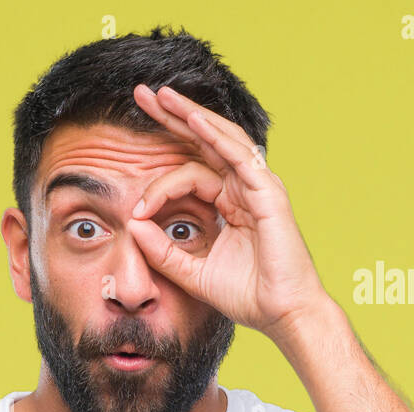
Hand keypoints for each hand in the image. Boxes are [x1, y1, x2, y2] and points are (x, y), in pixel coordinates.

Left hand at [127, 84, 329, 340]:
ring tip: (162, 96)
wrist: (281, 314)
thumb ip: (161, 250)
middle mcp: (243, 188)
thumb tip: (132, 223)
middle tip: (143, 94)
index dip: (157, 185)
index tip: (135, 211)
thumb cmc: (246, 295)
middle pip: (204, 141)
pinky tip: (194, 120)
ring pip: (220, 139)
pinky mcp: (268, 193)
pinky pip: (238, 157)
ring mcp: (257, 187)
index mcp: (228, 203)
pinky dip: (216, 137)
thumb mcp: (191, 272)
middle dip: (173, 117)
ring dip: (191, 115)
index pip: (189, 172)